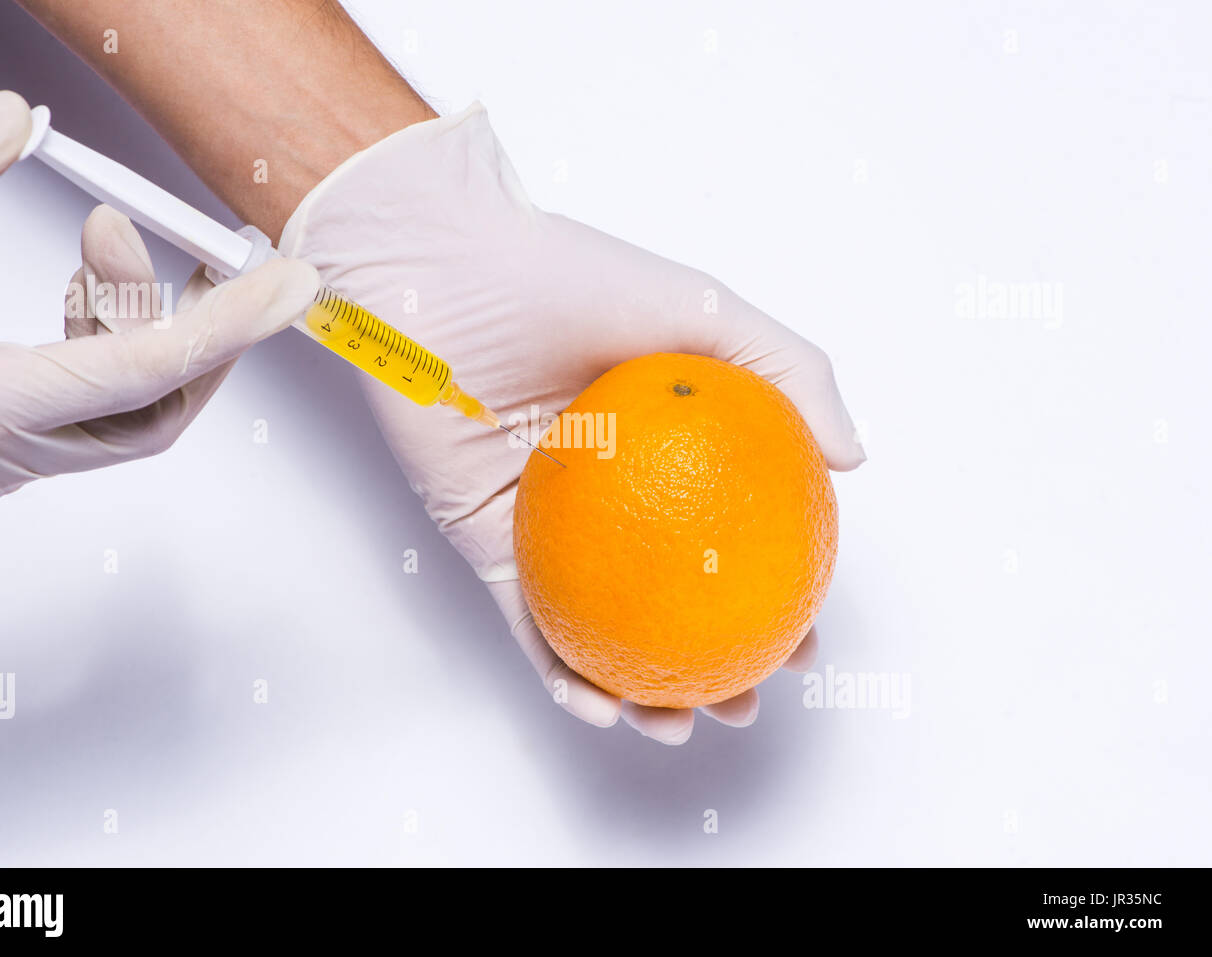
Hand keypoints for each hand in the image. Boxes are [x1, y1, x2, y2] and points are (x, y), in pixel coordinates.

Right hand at [0, 92, 318, 521]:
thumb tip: (14, 122)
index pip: (141, 377)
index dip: (228, 325)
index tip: (295, 283)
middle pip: (147, 412)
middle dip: (186, 325)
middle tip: (188, 242)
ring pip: (112, 420)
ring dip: (129, 330)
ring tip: (102, 240)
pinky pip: (71, 420)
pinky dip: (89, 355)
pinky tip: (70, 295)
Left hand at [279, 105, 865, 743]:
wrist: (448, 274)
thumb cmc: (575, 279)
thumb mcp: (709, 312)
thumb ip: (792, 373)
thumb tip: (856, 461)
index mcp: (663, 452)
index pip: (728, 541)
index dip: (770, 601)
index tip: (803, 643)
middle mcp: (609, 497)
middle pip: (666, 600)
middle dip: (707, 668)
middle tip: (744, 704)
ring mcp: (547, 526)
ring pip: (596, 630)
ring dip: (636, 694)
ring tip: (676, 728)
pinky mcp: (484, 540)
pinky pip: (525, 623)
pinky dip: (559, 673)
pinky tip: (598, 707)